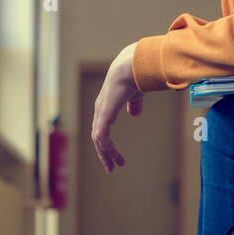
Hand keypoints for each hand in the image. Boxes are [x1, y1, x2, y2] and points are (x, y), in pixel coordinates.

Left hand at [91, 43, 142, 173]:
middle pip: (97, 136)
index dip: (107, 143)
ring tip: (114, 166)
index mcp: (106, 105)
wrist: (132, 67)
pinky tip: (113, 156)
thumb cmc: (135, 77)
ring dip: (106, 154)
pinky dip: (106, 148)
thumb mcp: (136, 95)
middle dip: (104, 153)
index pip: (102, 128)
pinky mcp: (104, 114)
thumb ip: (135, 105)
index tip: (116, 156)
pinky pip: (102, 136)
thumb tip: (134, 114)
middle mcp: (100, 109)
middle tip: (112, 167)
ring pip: (98, 139)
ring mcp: (100, 112)